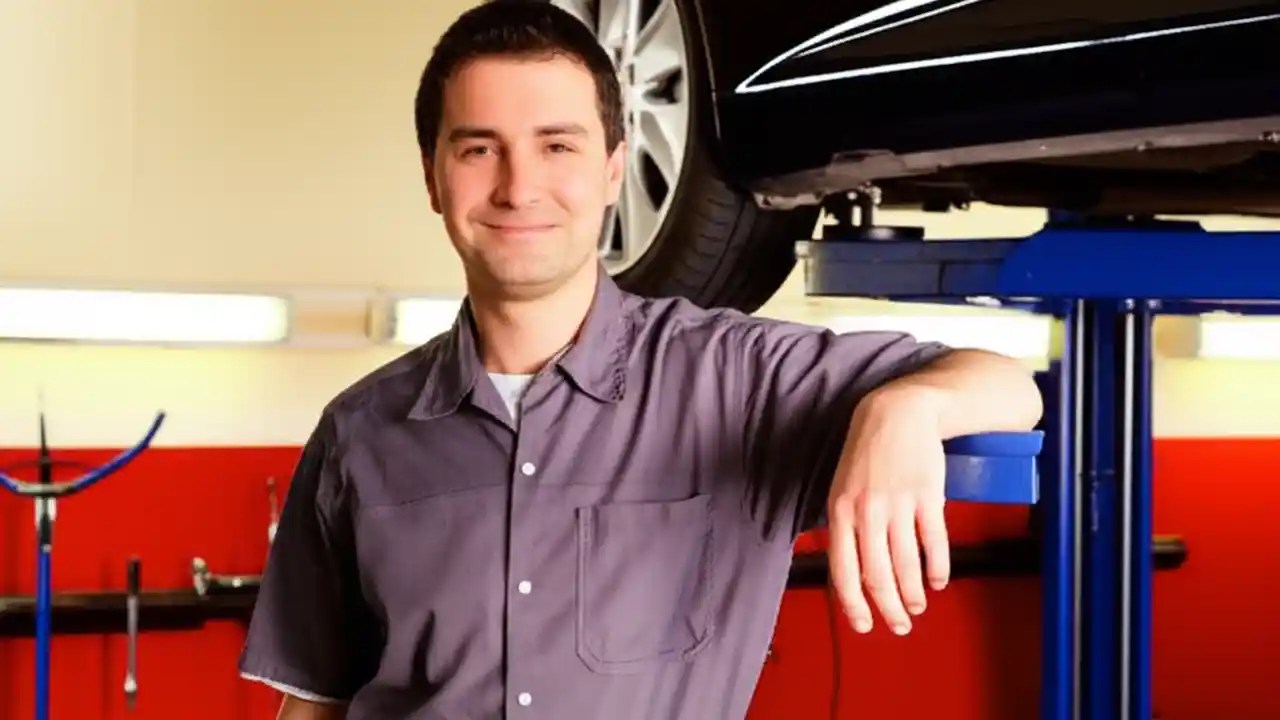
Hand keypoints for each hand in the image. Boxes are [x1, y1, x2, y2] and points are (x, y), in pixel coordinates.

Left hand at [826, 387, 949, 635]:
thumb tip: (848, 573)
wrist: (897, 413)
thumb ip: (843, 528)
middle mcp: (866, 512)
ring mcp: (898, 504)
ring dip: (913, 593)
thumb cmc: (866, 455)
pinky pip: (933, 542)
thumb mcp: (841, 489)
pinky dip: (937, 568)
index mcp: (839, 512)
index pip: (843, 571)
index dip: (854, 605)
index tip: (864, 626)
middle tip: (898, 626)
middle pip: (877, 575)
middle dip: (889, 608)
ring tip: (918, 607)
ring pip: (906, 564)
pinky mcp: (928, 495)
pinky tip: (938, 581)